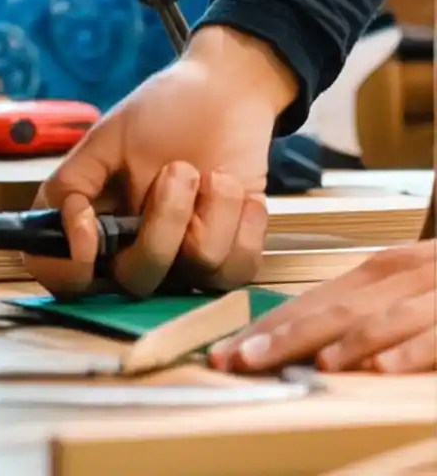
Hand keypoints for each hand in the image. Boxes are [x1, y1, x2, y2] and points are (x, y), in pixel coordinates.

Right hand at [25, 26, 298, 297]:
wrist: (224, 92)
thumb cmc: (161, 111)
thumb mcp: (103, 140)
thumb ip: (71, 186)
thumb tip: (70, 230)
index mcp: (91, 226)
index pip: (65, 280)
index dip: (70, 272)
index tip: (89, 238)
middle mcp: (133, 250)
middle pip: (137, 281)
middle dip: (163, 225)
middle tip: (177, 170)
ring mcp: (182, 255)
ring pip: (195, 269)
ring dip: (211, 210)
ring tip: (210, 172)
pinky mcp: (230, 251)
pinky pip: (237, 269)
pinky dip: (243, 224)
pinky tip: (234, 189)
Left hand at [209, 240, 436, 372]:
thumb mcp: (400, 289)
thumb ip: (355, 310)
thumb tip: (292, 343)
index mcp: (380, 270)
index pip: (311, 300)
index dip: (265, 327)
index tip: (224, 354)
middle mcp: (405, 275)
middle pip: (334, 308)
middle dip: (283, 337)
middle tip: (241, 362)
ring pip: (386, 318)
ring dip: (344, 343)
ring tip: (310, 365)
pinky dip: (413, 350)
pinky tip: (384, 368)